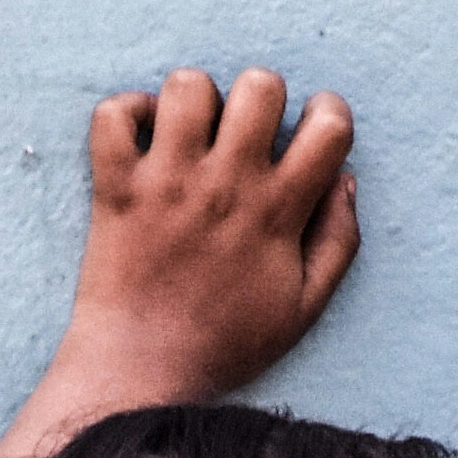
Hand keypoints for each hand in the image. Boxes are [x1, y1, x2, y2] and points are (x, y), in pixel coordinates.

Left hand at [46, 66, 361, 410]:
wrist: (141, 373)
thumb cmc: (226, 344)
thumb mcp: (304, 308)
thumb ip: (337, 241)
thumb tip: (344, 178)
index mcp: (277, 212)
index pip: (329, 124)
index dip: (328, 116)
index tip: (308, 135)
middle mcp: (225, 186)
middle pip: (260, 85)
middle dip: (260, 97)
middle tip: (243, 134)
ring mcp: (166, 182)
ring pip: (187, 86)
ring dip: (193, 100)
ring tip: (189, 134)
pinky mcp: (115, 187)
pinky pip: (113, 114)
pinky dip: (125, 114)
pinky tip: (141, 140)